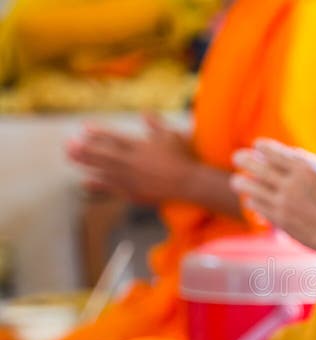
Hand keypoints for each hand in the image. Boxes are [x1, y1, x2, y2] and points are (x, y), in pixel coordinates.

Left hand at [67, 113, 196, 203]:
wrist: (190, 184)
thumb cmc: (183, 158)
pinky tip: (86, 182)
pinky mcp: (134, 194)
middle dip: (84, 149)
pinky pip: (112, 189)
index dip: (98, 133)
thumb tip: (145, 112)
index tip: (84, 127)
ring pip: (104, 171)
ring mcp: (131, 179)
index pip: (114, 138)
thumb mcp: (171, 136)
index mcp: (139, 147)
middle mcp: (131, 163)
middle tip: (68, 146)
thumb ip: (156, 124)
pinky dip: (98, 185)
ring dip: (86, 164)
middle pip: (103, 155)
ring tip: (71, 159)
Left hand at [230, 138, 315, 252]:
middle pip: (260, 168)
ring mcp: (285, 204)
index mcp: (307, 169)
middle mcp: (292, 184)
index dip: (264, 147)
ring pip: (255, 190)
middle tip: (236, 157)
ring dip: (242, 184)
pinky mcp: (283, 222)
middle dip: (245, 161)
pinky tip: (250, 202)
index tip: (257, 145)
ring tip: (236, 181)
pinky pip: (261, 209)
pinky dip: (253, 203)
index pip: (277, 153)